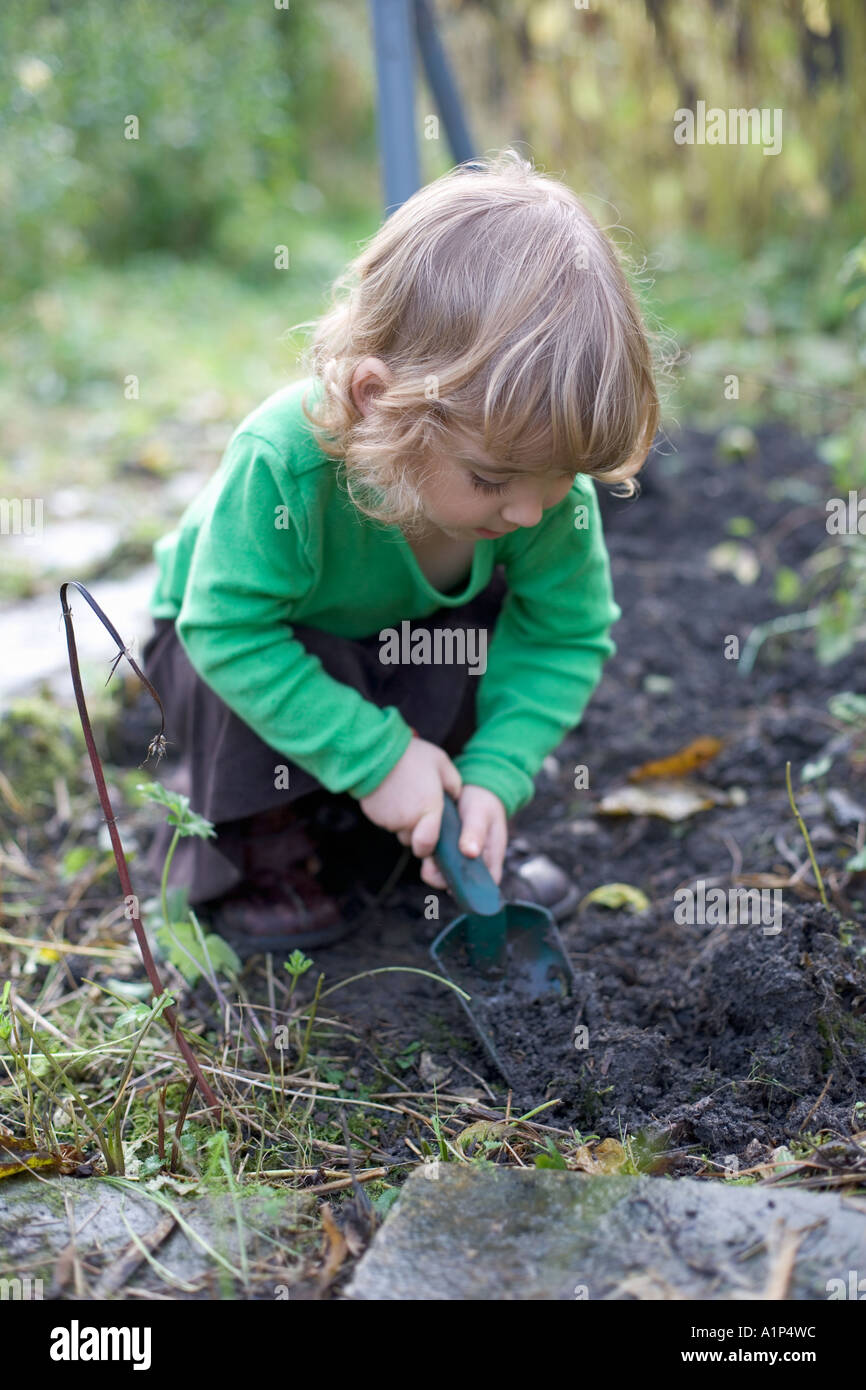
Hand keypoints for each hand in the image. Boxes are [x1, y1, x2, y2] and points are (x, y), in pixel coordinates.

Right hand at [359, 736, 461, 860]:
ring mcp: (388, 819)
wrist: (376, 750)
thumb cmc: (412, 755)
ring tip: (403, 794)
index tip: (429, 842)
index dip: (428, 848)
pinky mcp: (373, 815)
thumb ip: (453, 783)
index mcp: (428, 810)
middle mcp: (408, 820)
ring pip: (397, 829)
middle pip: (412, 838)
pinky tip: (391, 793)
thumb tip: (455, 796)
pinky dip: (388, 813)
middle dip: (415, 829)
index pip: (428, 845)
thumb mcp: (441, 762)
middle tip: (416, 806)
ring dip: (401, 820)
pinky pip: (384, 820)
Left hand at [420, 784, 507, 893]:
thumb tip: (470, 853)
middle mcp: (475, 865)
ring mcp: (459, 860)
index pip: (483, 888)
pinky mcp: (446, 852)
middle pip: (459, 884)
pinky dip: (429, 856)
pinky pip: (435, 862)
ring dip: (433, 866)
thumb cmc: (483, 804)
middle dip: (443, 877)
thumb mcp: (481, 815)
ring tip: (428, 852)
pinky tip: (425, 845)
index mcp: (491, 861)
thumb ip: (476, 833)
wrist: (473, 790)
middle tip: (432, 862)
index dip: (468, 890)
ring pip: (444, 874)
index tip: (451, 881)